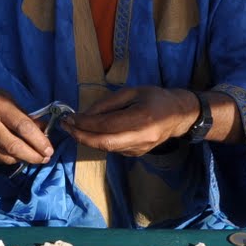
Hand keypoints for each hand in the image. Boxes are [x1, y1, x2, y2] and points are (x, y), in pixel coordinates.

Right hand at [0, 84, 54, 166]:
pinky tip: (15, 154)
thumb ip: (27, 117)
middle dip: (33, 156)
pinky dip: (9, 159)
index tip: (49, 149)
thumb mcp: (10, 100)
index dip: (38, 141)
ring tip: (32, 156)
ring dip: (23, 159)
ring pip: (5, 157)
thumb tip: (45, 133)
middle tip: (45, 158)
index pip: (22, 127)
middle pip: (14, 146)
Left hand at [61, 86, 196, 157]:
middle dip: (81, 136)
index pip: (107, 125)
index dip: (86, 123)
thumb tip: (86, 114)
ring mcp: (139, 149)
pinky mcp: (137, 154)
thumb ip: (109, 103)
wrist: (179, 116)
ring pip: (107, 148)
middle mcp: (141, 137)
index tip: (70, 117)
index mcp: (142, 118)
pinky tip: (90, 133)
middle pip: (104, 143)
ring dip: (87, 140)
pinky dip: (99, 142)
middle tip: (66, 127)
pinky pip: (114, 149)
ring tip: (73, 129)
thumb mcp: (133, 91)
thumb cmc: (156, 98)